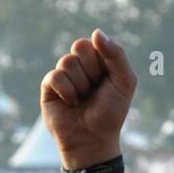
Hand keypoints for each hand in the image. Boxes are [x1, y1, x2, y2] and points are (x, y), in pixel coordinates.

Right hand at [40, 30, 135, 169]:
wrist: (93, 140)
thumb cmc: (110, 113)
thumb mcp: (124, 82)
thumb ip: (117, 54)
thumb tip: (96, 32)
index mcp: (99, 60)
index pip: (95, 42)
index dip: (103, 61)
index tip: (107, 80)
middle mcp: (80, 65)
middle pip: (79, 46)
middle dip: (91, 71)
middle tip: (94, 91)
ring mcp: (63, 74)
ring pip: (67, 61)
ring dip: (80, 85)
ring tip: (82, 100)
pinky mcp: (48, 87)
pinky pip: (55, 76)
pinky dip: (67, 92)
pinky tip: (70, 103)